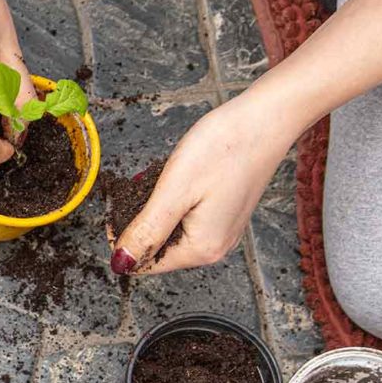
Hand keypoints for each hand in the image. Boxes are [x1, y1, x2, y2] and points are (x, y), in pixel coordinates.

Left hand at [111, 92, 298, 274]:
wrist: (266, 119)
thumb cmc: (225, 148)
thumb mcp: (173, 192)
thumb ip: (146, 231)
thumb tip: (121, 263)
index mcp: (201, 249)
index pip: (144, 264)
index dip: (121, 241)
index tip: (115, 207)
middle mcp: (215, 247)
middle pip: (158, 250)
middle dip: (139, 223)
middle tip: (136, 187)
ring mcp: (223, 231)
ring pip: (171, 232)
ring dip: (155, 211)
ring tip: (157, 179)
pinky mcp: (226, 214)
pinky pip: (187, 219)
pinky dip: (173, 203)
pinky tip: (176, 179)